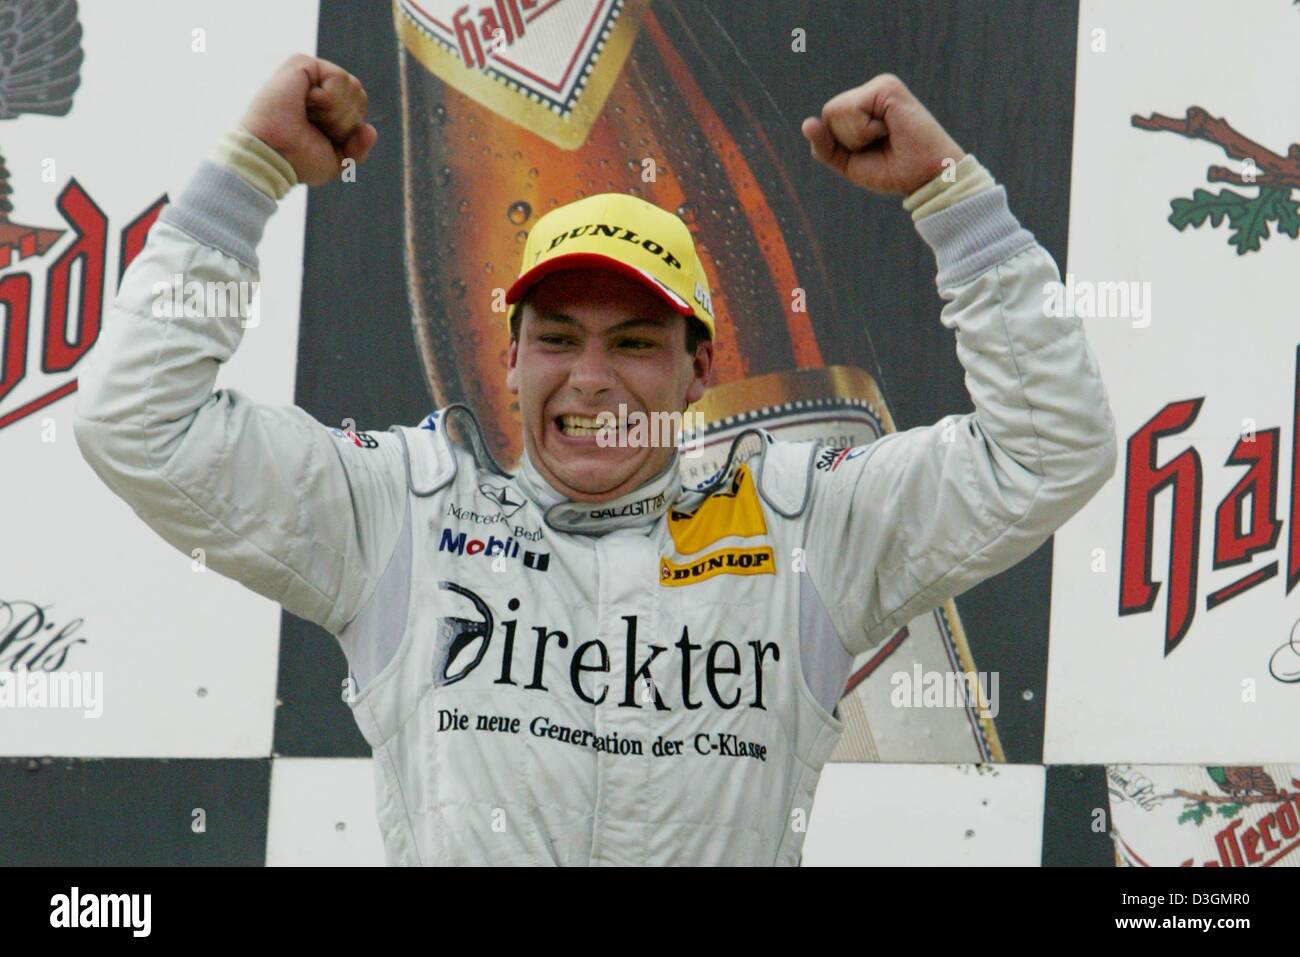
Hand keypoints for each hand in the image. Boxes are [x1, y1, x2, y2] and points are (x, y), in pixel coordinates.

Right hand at [239, 54, 377, 186]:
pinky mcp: (301, 63)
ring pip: (353, 86)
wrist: (272, 157)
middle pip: (359, 93)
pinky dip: (330, 101)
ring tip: (308, 116)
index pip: (359, 105)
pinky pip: (340, 78)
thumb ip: (357, 148)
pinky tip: (306, 103)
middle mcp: (315, 85)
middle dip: (345, 121)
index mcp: (323, 104)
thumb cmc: (297, 161)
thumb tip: (370, 129)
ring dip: (337, 113)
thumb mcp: (337, 161)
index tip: (322, 137)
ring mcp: (307, 72)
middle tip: (315, 127)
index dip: (350, 128)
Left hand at [801, 73, 964, 195]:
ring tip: (886, 136)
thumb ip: (825, 147)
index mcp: (864, 106)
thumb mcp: (849, 164)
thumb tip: (807, 123)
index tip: (873, 150)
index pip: (827, 121)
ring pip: (836, 111)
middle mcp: (872, 92)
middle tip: (880, 144)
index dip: (841, 145)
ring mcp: (880, 86)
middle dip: (848, 140)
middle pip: (829, 114)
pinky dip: (865, 130)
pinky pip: (852, 110)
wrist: (925, 178)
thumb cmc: (893, 171)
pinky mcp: (887, 87)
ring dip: (857, 136)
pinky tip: (890, 129)